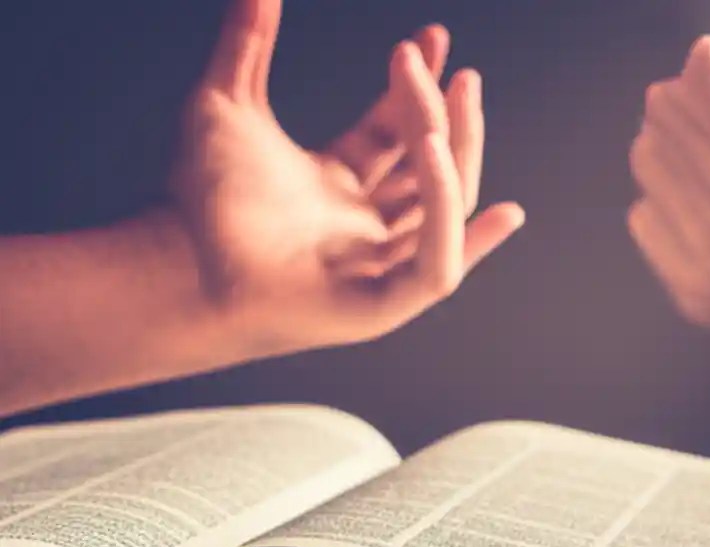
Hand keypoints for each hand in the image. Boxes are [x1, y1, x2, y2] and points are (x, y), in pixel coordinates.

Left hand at [169, 0, 523, 354]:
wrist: (177, 260)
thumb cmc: (195, 200)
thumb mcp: (226, 105)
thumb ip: (247, 46)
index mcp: (337, 189)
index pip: (402, 135)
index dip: (421, 87)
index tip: (432, 37)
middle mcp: (364, 228)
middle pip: (432, 170)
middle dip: (451, 118)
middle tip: (462, 72)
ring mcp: (375, 268)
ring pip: (444, 214)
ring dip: (457, 159)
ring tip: (456, 106)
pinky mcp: (378, 306)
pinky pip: (436, 270)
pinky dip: (459, 236)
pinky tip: (493, 204)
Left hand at [628, 36, 709, 392]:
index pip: (700, 75)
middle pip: (665, 111)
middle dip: (692, 105)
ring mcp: (702, 244)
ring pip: (646, 159)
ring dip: (672, 151)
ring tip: (704, 165)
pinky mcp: (688, 282)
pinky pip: (644, 216)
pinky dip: (667, 204)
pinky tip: (699, 211)